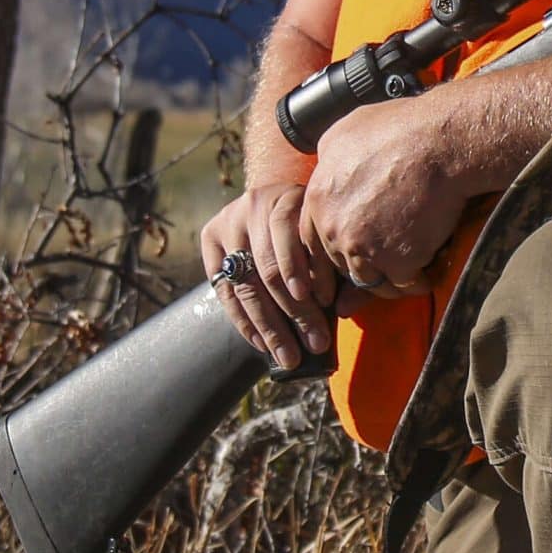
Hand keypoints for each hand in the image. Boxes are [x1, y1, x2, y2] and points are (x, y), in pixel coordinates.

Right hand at [201, 178, 335, 371]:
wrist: (275, 199)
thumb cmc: (312, 227)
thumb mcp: (326, 235)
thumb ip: (335, 264)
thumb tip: (341, 309)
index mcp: (287, 196)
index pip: (292, 234)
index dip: (305, 270)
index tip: (326, 302)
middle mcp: (253, 205)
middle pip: (268, 267)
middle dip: (295, 312)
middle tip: (315, 344)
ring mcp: (228, 222)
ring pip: (246, 285)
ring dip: (270, 327)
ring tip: (288, 356)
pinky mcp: (210, 238)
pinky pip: (225, 291)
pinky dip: (245, 323)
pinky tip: (261, 344)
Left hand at [300, 96, 475, 295]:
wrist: (441, 142)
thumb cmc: (401, 126)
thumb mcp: (348, 129)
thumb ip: (330, 155)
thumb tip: (328, 164)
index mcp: (318, 197)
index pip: (312, 237)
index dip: (334, 247)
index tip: (351, 253)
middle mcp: (332, 226)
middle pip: (339, 262)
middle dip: (362, 265)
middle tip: (386, 265)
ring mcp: (361, 248)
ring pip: (370, 280)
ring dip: (391, 277)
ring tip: (413, 270)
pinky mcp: (395, 263)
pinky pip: (404, 284)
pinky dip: (419, 280)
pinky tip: (432, 270)